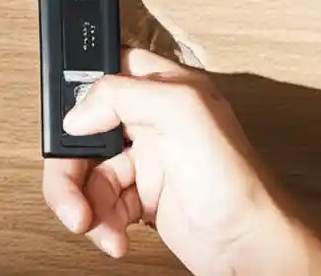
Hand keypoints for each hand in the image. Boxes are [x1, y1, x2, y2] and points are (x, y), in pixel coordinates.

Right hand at [43, 48, 320, 275]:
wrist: (252, 250)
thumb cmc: (238, 184)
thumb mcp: (184, 114)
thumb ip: (126, 94)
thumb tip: (79, 111)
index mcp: (165, 87)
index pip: (106, 71)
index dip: (77, 92)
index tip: (68, 125)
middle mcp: (153, 121)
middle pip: (84, 129)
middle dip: (69, 164)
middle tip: (70, 190)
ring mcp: (148, 161)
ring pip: (88, 171)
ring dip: (81, 200)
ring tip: (89, 222)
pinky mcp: (144, 197)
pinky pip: (101, 203)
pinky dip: (100, 221)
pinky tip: (114, 234)